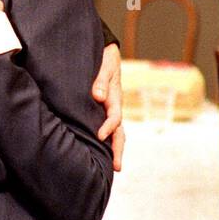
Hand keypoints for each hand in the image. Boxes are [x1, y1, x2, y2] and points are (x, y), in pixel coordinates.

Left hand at [93, 43, 124, 171]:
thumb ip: (101, 80)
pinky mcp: (104, 110)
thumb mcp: (104, 66)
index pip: (114, 117)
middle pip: (119, 131)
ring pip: (116, 132)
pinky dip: (108, 141)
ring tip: (114, 167)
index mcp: (115, 97)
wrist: (107, 53)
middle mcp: (114, 107)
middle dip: (118, 149)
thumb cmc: (104, 58)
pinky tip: (101, 152)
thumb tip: (99, 97)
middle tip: (117, 167)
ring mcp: (110, 110)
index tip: (100, 136)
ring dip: (115, 148)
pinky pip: (108, 128)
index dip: (108, 127)